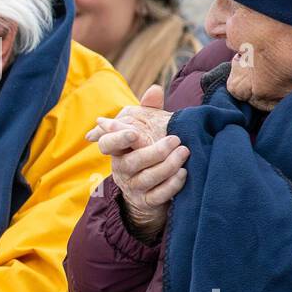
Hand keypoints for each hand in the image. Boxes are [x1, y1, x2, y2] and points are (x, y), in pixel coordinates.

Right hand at [86, 85, 187, 237]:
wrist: (148, 190)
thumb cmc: (146, 153)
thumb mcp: (145, 130)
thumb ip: (149, 109)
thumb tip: (155, 90)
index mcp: (118, 151)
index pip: (107, 144)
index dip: (117, 138)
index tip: (134, 133)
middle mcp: (122, 169)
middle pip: (132, 162)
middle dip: (155, 152)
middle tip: (176, 140)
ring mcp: (134, 187)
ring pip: (147, 179)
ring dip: (168, 166)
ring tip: (184, 153)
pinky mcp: (147, 201)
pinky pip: (158, 195)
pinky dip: (172, 184)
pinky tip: (183, 173)